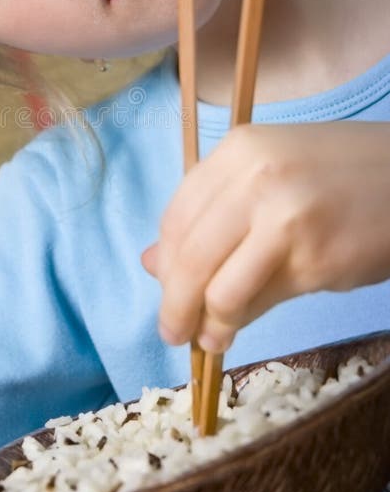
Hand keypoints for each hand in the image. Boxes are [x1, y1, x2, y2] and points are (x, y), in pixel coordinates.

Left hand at [142, 122, 389, 351]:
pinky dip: (239, 324)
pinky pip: (259, 302)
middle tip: (171, 332)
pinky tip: (236, 331)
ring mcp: (286, 219)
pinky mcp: (316, 260)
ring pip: (218, 288)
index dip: (165, 262)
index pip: (177, 217)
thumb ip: (213, 212)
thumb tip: (151, 262)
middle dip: (173, 304)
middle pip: (189, 256)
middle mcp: (255, 178)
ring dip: (204, 324)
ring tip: (208, 340)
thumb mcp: (270, 174)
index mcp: (239, 150)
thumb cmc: (339, 175)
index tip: (165, 287)